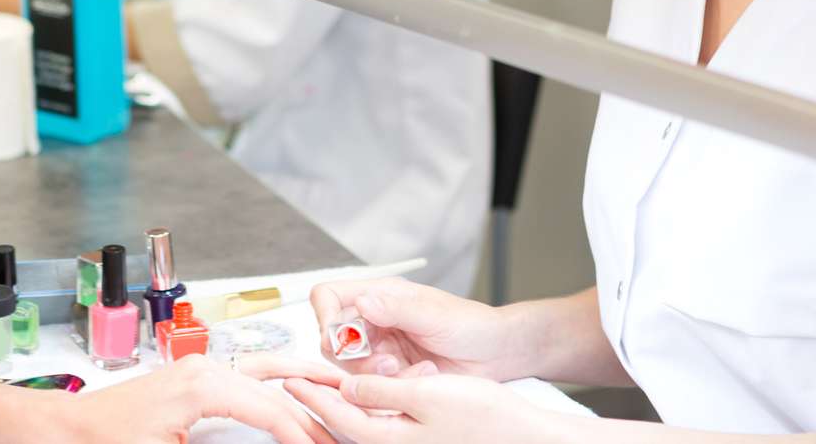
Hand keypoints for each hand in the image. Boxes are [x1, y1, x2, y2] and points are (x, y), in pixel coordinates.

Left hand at [43, 354, 333, 443]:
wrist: (64, 432)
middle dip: (313, 407)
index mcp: (203, 387)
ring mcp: (198, 369)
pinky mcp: (191, 378)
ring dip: (300, 385)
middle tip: (348, 424)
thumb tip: (266, 442)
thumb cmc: (104, 442)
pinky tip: (287, 395)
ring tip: (334, 394)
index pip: (273, 412)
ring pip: (265, 371)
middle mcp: (205, 369)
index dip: (304, 436)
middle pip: (276, 386)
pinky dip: (273, 384)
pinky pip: (245, 376)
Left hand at [284, 371, 568, 442]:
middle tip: (295, 383)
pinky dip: (370, 407)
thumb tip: (346, 387)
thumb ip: (381, 392)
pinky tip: (369, 395)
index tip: (290, 379)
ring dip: (342, 405)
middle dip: (319, 404)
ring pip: (363, 425)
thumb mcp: (426, 394)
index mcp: (389, 439)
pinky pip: (385, 425)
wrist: (525, 435)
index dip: (312, 395)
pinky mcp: (424, 439)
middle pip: (345, 426)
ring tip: (323, 387)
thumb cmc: (483, 416)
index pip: (338, 415)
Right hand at [311, 277, 509, 378]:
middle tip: (386, 364)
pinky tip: (418, 378)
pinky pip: (373, 387)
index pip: (328, 298)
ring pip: (350, 368)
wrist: (495, 354)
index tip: (341, 336)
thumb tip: (362, 302)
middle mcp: (374, 322)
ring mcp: (380, 350)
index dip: (326, 317)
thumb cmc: (471, 324)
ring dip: (374, 376)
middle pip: (334, 340)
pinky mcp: (391, 376)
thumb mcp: (434, 313)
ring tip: (404, 371)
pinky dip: (392, 388)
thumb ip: (396, 308)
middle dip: (355, 357)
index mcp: (379, 296)